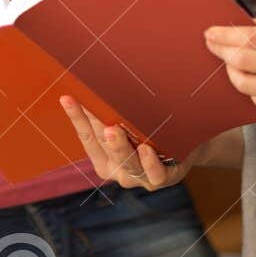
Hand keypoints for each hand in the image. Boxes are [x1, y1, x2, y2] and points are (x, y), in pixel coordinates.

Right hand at [60, 96, 198, 189]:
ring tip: (114, 131)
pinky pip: (154, 174)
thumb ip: (111, 110)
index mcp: (103, 156)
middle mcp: (117, 169)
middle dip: (98, 130)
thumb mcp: (129, 121)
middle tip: (92, 117)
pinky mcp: (161, 179)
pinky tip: (146, 149)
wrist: (188, 148)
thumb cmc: (152, 131)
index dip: (76, 116)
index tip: (66, 97)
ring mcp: (138, 177)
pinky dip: (149, 162)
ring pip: (127, 162)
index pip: (86, 135)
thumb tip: (92, 78)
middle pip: (105, 148)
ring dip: (120, 147)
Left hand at [203, 11, 255, 119]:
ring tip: (231, 62)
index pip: (250, 39)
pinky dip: (250, 88)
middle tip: (212, 45)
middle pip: (244, 63)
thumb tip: (231, 27)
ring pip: (247, 86)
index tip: (209, 32)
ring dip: (232, 72)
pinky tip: (252, 77)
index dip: (224, 36)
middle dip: (221, 52)